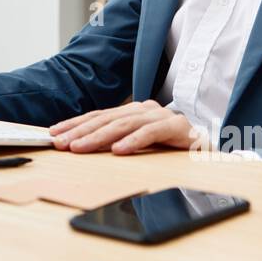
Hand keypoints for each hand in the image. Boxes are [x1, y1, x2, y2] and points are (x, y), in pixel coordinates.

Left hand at [49, 100, 203, 154]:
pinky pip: (151, 133)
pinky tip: (118, 151)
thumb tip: (79, 146)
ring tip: (80, 147)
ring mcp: (161, 115)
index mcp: (132, 111)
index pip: (98, 116)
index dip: (74, 124)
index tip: (53, 134)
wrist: (208, 150)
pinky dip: (133, 141)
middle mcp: (144, 109)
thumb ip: (114, 141)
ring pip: (124, 124)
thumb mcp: (136, 143)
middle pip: (107, 119)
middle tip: (60, 143)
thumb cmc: (168, 148)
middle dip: (80, 131)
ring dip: (99, 137)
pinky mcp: (177, 127)